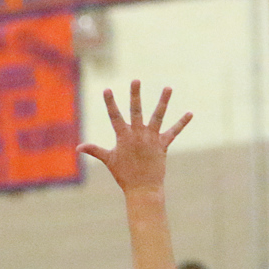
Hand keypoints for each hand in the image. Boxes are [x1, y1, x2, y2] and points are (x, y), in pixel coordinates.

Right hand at [76, 82, 190, 194]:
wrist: (142, 189)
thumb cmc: (124, 175)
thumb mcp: (109, 160)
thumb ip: (95, 150)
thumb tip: (78, 148)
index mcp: (123, 137)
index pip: (115, 116)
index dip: (110, 103)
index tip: (107, 89)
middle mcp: (138, 135)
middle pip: (136, 111)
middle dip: (135, 95)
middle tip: (136, 80)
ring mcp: (151, 139)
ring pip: (158, 116)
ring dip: (163, 101)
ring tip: (168, 87)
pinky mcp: (163, 145)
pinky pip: (174, 132)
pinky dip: (182, 123)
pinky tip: (190, 113)